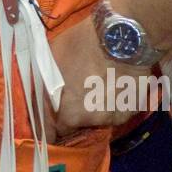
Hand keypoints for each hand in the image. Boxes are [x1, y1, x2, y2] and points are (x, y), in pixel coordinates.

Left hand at [49, 18, 152, 137]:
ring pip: (97, 119)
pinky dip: (113, 104)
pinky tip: (113, 87)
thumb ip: (44, 85)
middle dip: (73, 115)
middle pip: (76, 125)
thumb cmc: (82, 44)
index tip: (50, 121)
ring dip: (94, 109)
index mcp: (66, 113)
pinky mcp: (130, 111)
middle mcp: (89, 121)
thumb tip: (41, 99)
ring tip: (96, 88)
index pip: (52, 135)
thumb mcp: (51, 59)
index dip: (49, 128)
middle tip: (76, 95)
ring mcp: (112, 118)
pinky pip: (116, 112)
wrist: (123, 37)